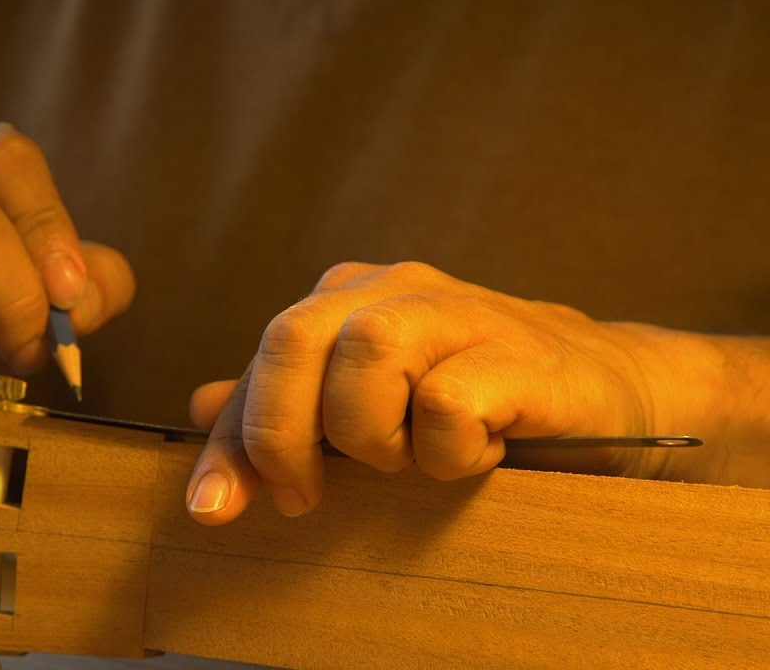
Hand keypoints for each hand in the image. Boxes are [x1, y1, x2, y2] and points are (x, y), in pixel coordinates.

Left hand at [185, 261, 680, 524]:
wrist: (602, 393)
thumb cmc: (472, 402)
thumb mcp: (368, 409)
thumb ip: (287, 405)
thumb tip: (198, 407)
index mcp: (344, 301)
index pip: (260, 363)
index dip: (230, 442)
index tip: (213, 510)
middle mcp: (391, 290)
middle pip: (291, 340)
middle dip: (282, 434)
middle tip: (306, 497)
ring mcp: (457, 311)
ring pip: (364, 358)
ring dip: (372, 436)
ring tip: (409, 461)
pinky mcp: (517, 353)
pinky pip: (445, 401)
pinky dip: (444, 448)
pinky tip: (471, 455)